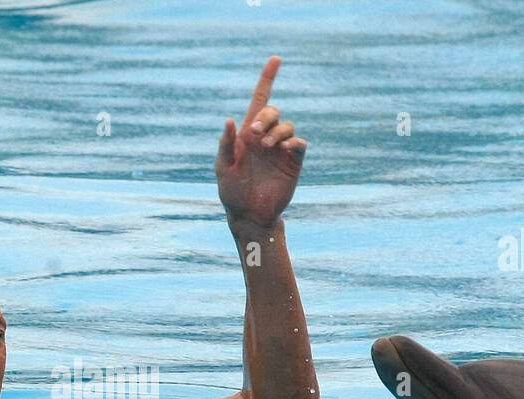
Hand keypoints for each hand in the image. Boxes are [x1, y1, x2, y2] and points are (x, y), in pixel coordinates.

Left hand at [215, 56, 307, 229]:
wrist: (250, 215)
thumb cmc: (232, 192)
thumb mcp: (223, 168)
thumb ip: (226, 144)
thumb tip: (230, 120)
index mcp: (247, 134)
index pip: (259, 100)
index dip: (267, 79)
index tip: (276, 59)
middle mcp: (265, 137)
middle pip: (273, 111)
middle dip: (266, 117)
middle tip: (254, 134)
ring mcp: (280, 149)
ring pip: (287, 126)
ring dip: (277, 132)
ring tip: (267, 147)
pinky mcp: (293, 163)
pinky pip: (300, 144)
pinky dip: (294, 142)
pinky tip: (285, 149)